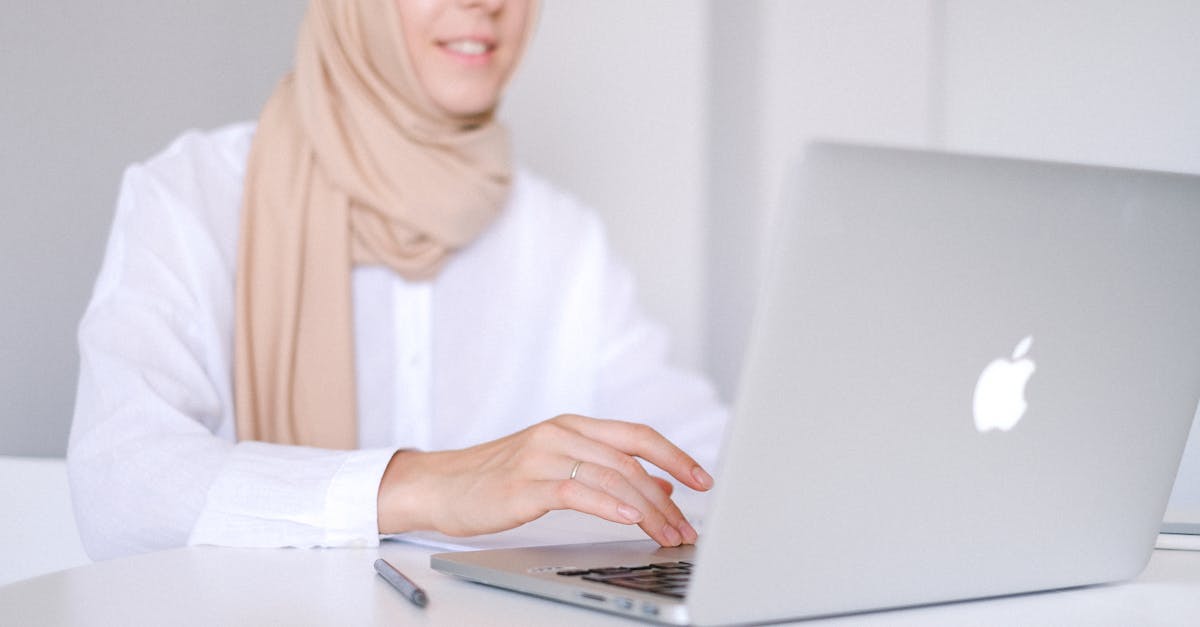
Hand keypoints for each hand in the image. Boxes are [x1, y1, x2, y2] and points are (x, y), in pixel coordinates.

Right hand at [376, 414, 712, 546]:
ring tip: (668, 534)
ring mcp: (542, 456)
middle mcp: (561, 434)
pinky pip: (576, 490)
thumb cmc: (497, 479)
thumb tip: (659, 491)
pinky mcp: (525, 484)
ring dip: (647, 510)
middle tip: (688, 526)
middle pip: (630, 460)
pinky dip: (608, 505)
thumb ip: (604, 473)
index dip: (674, 455)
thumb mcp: (556, 468)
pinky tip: (629, 520)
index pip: (636, 435)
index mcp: (572, 427)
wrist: (440, 485)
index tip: (703, 480)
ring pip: (610, 477)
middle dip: (667, 497)